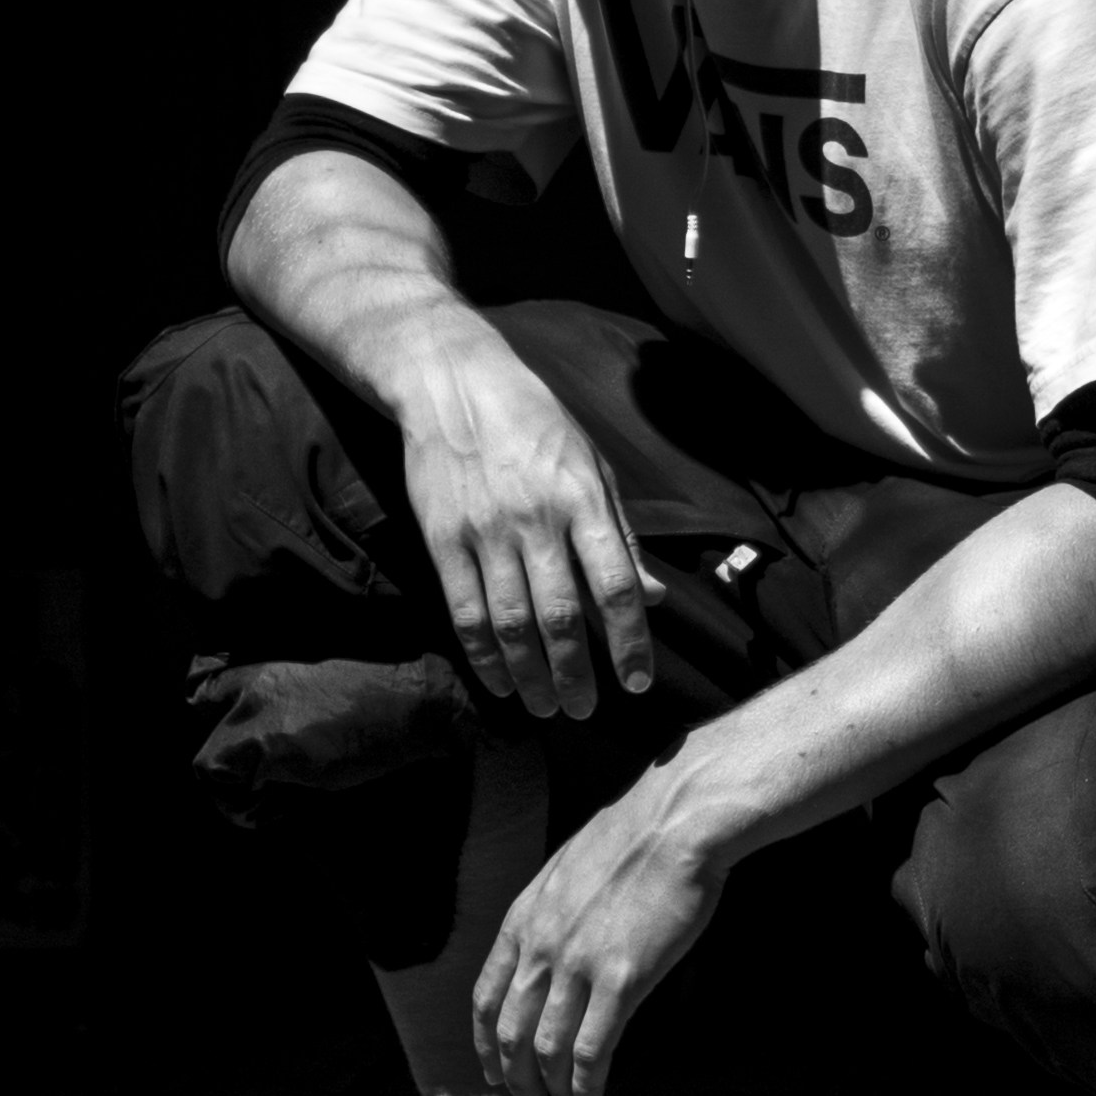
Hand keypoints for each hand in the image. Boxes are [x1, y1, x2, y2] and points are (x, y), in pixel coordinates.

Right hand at [397, 338, 655, 724]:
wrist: (453, 384)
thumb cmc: (535, 424)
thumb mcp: (592, 465)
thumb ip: (621, 535)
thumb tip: (652, 597)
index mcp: (583, 499)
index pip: (615, 584)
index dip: (630, 640)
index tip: (637, 682)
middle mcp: (536, 519)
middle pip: (562, 616)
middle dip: (578, 674)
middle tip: (587, 711)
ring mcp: (485, 531)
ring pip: (511, 624)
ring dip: (532, 676)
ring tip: (548, 708)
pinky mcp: (442, 538)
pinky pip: (465, 611)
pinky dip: (483, 655)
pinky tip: (500, 681)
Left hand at [474, 761, 728, 1095]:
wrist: (676, 821)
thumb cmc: (634, 836)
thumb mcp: (567, 869)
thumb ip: (550, 913)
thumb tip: (551, 943)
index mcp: (524, 919)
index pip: (486, 997)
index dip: (486, 1042)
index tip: (493, 1068)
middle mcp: (541, 946)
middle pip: (511, 1032)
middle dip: (514, 1077)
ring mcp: (579, 965)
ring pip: (547, 1048)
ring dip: (552, 1090)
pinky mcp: (622, 980)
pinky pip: (592, 1050)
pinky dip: (586, 1085)